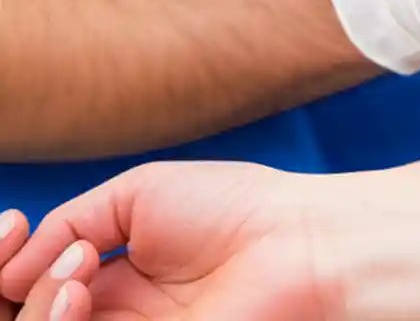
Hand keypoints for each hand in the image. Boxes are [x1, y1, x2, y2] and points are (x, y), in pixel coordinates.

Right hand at [0, 163, 341, 320]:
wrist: (302, 244)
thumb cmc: (238, 210)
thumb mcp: (137, 197)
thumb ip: (68, 227)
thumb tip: (11, 267)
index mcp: (113, 280)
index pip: (30, 289)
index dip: (5, 265)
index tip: (9, 227)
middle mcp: (115, 319)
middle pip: (24, 318)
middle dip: (13, 289)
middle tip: (70, 258)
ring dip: (34, 309)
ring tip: (79, 273)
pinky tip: (81, 288)